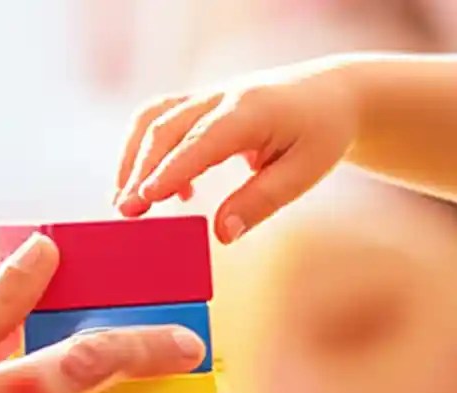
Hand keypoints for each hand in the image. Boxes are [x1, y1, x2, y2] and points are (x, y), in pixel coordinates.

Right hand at [113, 58, 359, 243]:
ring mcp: (205, 96)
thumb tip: (222, 234)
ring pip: (152, 119)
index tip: (145, 198)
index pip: (201, 141)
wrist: (332, 94)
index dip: (171, 170)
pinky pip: (157, 120)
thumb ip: (260, 201)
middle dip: (139, 170)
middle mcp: (221, 97)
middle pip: (165, 128)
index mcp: (251, 110)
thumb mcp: (305, 172)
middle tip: (125, 212)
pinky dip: (145, 152)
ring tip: (124, 199)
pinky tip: (160, 192)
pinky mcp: (196, 103)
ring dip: (131, 158)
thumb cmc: (321, 133)